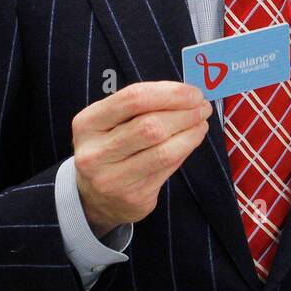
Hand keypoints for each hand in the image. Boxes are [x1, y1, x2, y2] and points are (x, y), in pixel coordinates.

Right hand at [72, 81, 211, 238]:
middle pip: (151, 126)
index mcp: (87, 123)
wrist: (91, 197)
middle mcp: (95, 153)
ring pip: (164, 151)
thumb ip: (140, 107)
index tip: (194, 92)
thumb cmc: (108, 148)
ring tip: (202, 123)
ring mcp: (113, 179)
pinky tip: (192, 140)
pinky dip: (185, 150)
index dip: (170, 93)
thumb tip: (187, 95)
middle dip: (185, 113)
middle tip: (203, 108)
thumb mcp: (109, 123)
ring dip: (191, 133)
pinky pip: (168, 169)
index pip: (134, 98)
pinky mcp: (133, 198)